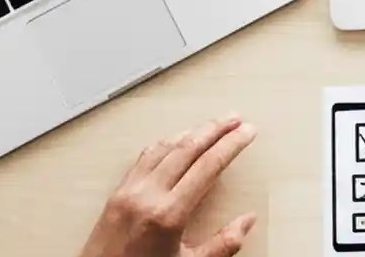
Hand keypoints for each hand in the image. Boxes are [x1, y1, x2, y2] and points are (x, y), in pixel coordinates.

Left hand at [79, 114, 258, 256]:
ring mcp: (129, 191)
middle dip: (215, 129)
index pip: (208, 165)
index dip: (232, 144)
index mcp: (168, 214)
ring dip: (191, 131)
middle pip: (187, 148)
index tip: (248, 132)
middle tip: (235, 118)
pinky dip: (165, 143)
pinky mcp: (116, 193)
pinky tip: (175, 140)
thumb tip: (247, 221)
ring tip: (211, 125)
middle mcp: (147, 195)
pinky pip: (144, 157)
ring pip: (164, 147)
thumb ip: (223, 245)